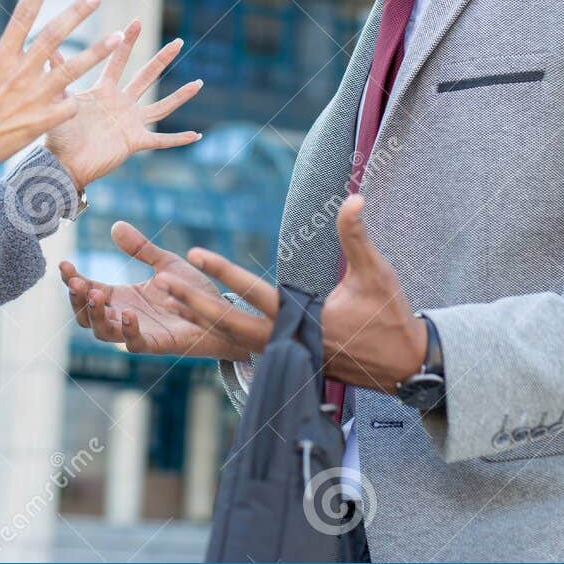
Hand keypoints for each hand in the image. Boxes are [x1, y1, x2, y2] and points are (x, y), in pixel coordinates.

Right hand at [0, 0, 121, 165]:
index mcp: (0, 55)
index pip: (23, 14)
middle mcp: (21, 71)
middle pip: (56, 34)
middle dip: (79, 12)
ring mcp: (34, 96)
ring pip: (73, 68)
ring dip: (97, 51)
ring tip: (119, 36)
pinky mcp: (41, 120)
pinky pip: (68, 106)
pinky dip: (75, 101)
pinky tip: (83, 99)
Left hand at [42, 20, 202, 188]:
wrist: (62, 166)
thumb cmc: (56, 135)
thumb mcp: (58, 100)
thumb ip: (57, 74)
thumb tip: (46, 47)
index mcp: (104, 91)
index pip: (118, 60)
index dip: (128, 41)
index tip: (137, 21)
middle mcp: (121, 104)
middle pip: (147, 76)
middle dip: (162, 59)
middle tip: (178, 42)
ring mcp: (130, 123)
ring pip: (161, 106)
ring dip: (180, 96)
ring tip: (198, 83)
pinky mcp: (135, 142)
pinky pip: (161, 140)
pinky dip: (178, 138)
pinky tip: (196, 135)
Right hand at [56, 221, 251, 360]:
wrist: (223, 312)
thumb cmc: (193, 292)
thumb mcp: (165, 264)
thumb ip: (140, 248)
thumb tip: (116, 225)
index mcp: (122, 297)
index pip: (87, 290)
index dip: (72, 280)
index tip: (65, 264)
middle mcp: (124, 315)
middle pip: (86, 316)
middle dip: (76, 300)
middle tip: (76, 282)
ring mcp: (138, 331)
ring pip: (103, 333)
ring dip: (95, 315)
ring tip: (96, 295)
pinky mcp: (157, 343)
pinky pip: (134, 343)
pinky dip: (128, 330)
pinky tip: (128, 313)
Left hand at [160, 195, 427, 392]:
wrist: (403, 366)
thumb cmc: (390, 317)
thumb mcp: (376, 273)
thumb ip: (357, 236)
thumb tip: (353, 197)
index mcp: (302, 319)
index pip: (253, 293)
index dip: (223, 273)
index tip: (195, 254)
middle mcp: (286, 340)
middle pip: (228, 324)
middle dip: (193, 302)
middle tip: (161, 281)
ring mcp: (284, 354)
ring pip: (230, 338)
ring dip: (199, 318)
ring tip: (168, 298)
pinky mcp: (287, 359)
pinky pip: (242, 345)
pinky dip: (216, 331)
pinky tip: (196, 317)